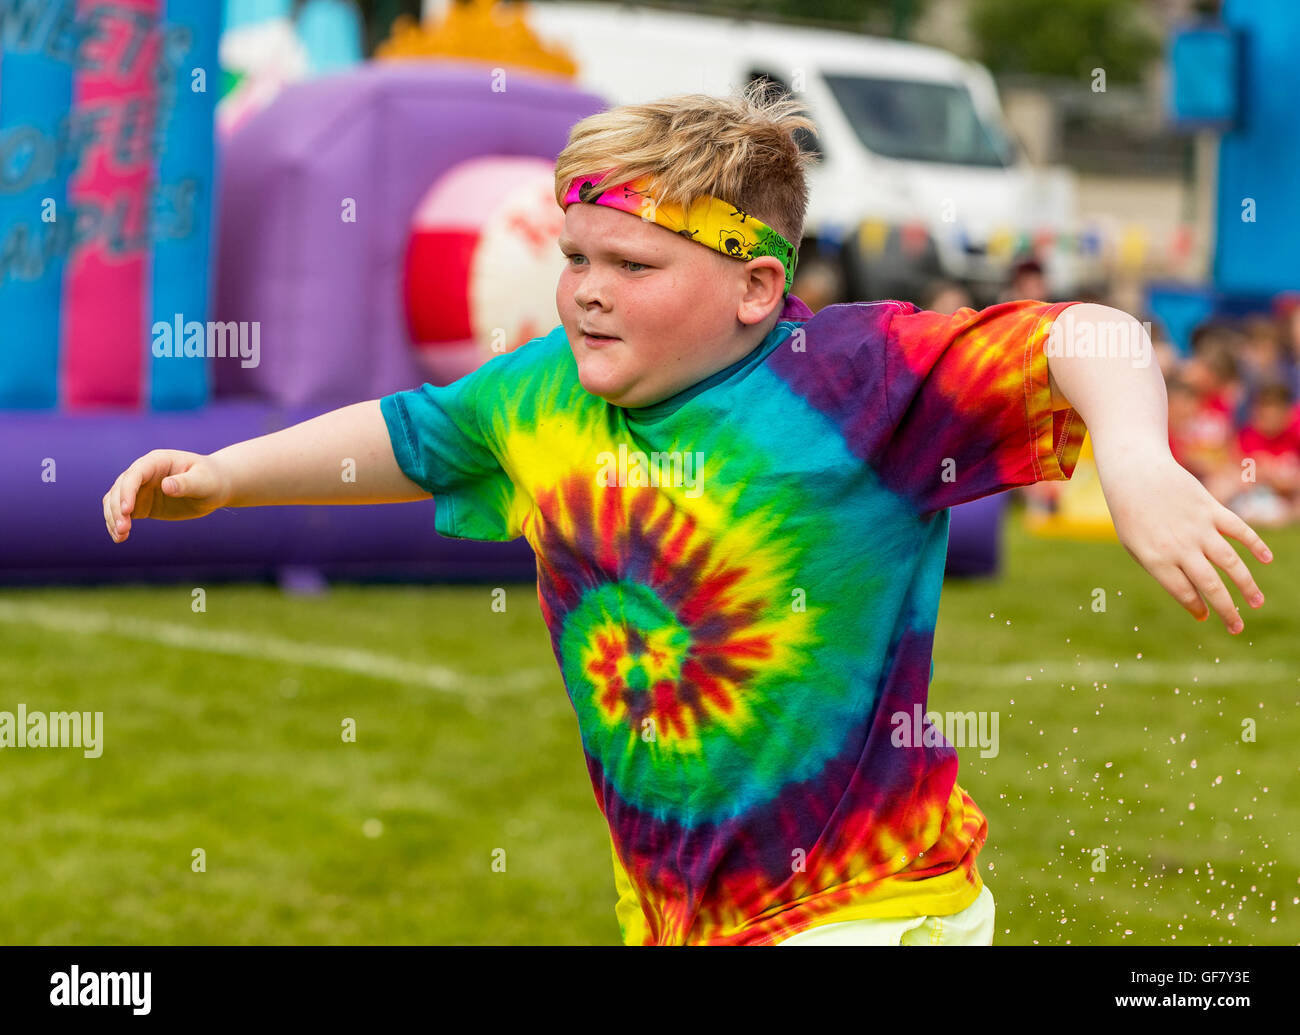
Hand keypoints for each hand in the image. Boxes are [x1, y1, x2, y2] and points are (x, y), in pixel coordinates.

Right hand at [102, 450, 232, 542]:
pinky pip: (122, 513)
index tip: (126, 511)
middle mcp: (144, 473)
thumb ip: (186, 483)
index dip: (127, 491)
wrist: (216, 487)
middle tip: (123, 529)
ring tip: (120, 536)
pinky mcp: (142, 504)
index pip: (135, 474)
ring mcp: (141, 488)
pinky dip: (118, 524)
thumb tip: (166, 486)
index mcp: (157, 461)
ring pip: (115, 501)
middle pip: (120, 488)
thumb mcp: (204, 482)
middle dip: (117, 508)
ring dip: (113, 517)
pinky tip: (120, 538)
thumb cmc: (212, 480)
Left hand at [1095, 445, 1271, 633]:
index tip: (1205, 616)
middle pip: (1210, 585)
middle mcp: (1180, 547)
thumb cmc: (1132, 514)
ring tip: (1256, 603)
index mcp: (1156, 559)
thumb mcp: (1135, 546)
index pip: (1184, 592)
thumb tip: (1191, 592)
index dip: (1196, 607)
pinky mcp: (1211, 509)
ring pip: (1231, 562)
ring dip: (1247, 585)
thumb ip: (1161, 568)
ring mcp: (1198, 527)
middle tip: (1238, 629)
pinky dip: (1256, 544)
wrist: (1134, 472)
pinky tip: (1266, 560)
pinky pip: (1239, 530)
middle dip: (1227, 610)